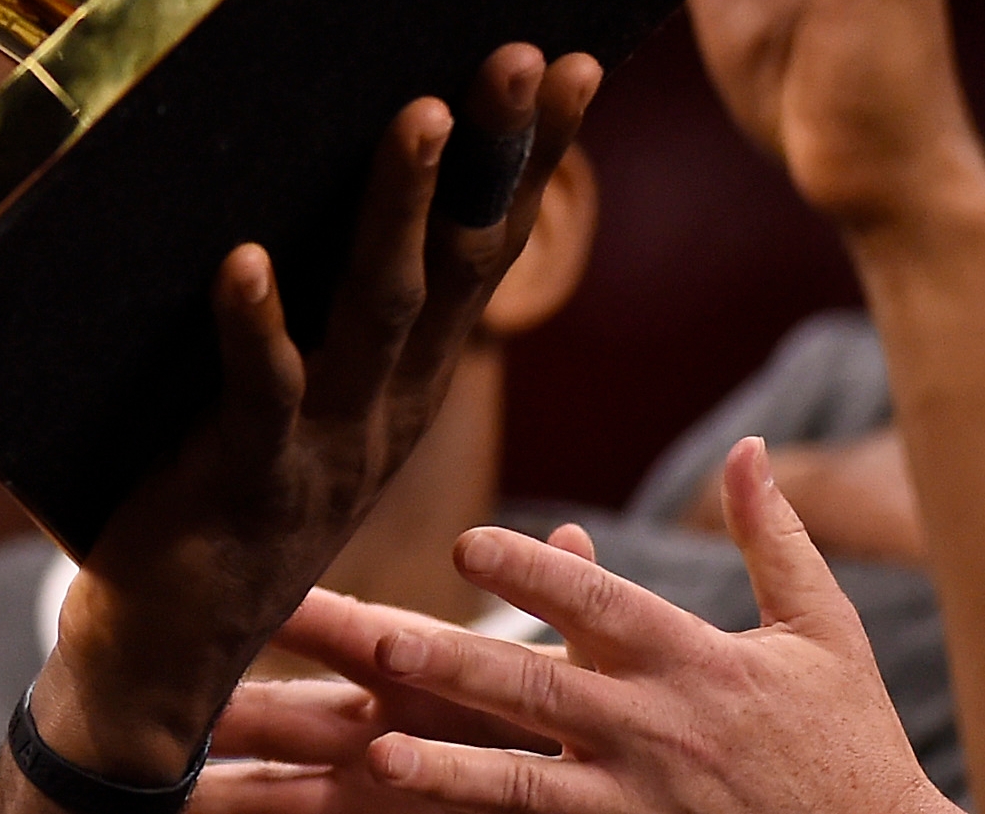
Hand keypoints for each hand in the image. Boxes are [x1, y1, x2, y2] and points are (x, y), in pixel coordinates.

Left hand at [17, 45, 602, 790]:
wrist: (167, 656)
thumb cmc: (216, 501)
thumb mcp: (284, 397)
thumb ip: (303, 308)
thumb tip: (278, 170)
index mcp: (403, 383)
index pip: (487, 251)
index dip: (533, 162)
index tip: (575, 61)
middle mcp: (386, 407)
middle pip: (461, 265)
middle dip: (499, 156)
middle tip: (525, 52)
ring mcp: (324, 443)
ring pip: (377, 312)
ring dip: (398, 211)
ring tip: (416, 112)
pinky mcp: (245, 476)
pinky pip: (257, 390)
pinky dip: (251, 323)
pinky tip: (243, 258)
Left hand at [332, 440, 949, 813]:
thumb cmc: (847, 738)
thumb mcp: (824, 633)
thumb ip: (773, 540)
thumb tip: (748, 447)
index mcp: (694, 660)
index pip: (601, 605)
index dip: (535, 571)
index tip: (466, 540)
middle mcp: (655, 727)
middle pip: (540, 690)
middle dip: (458, 665)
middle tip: (377, 643)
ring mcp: (638, 797)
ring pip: (528, 781)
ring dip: (450, 769)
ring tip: (377, 754)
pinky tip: (411, 812)